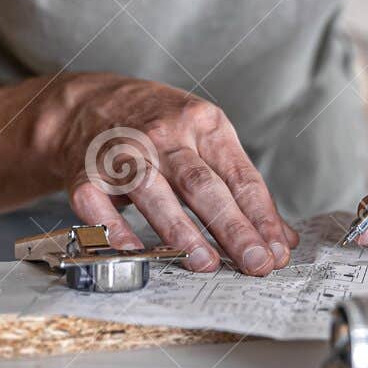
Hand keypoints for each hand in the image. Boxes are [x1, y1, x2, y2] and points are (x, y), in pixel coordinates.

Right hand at [48, 75, 296, 274]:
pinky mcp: (86, 173)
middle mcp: (165, 134)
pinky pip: (98, 204)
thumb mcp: (204, 136)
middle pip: (203, 184)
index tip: (278, 251)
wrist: (86, 104)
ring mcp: (123, 152)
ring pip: (154, 191)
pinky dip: (114, 229)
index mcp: (203, 123)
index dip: (261, 217)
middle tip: (255, 263)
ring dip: (181, 229)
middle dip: (232, 227)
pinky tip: (136, 252)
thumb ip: (239, 183)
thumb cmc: (156, 124)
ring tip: (205, 263)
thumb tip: (281, 237)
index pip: (240, 176)